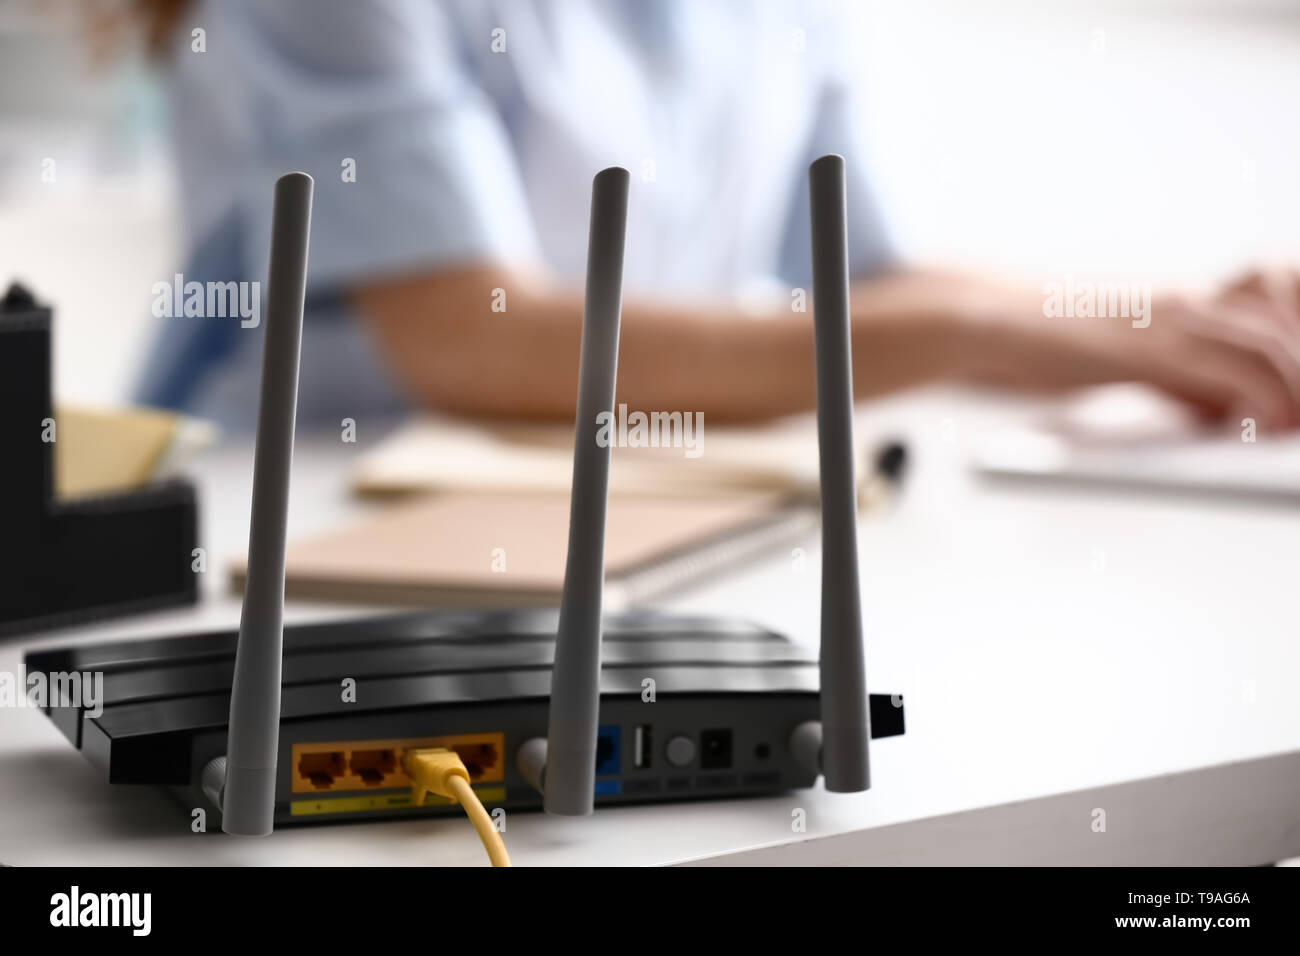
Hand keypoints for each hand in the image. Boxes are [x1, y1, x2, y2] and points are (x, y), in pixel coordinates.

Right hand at [967, 268, 1299, 430]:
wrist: (988, 319)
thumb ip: (1176, 376)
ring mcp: (1168, 322)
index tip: (1298, 397)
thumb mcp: (1123, 355)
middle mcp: (1184, 302)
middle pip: (1282, 325)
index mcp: (1181, 300)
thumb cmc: (1043, 339)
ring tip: (1296, 426)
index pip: (1271, 310)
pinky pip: (1231, 370)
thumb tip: (1217, 405)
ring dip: (1297, 387)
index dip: (1297, 352)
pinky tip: (1270, 425)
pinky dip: (1266, 398)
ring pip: (1272, 343)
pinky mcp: (1148, 350)